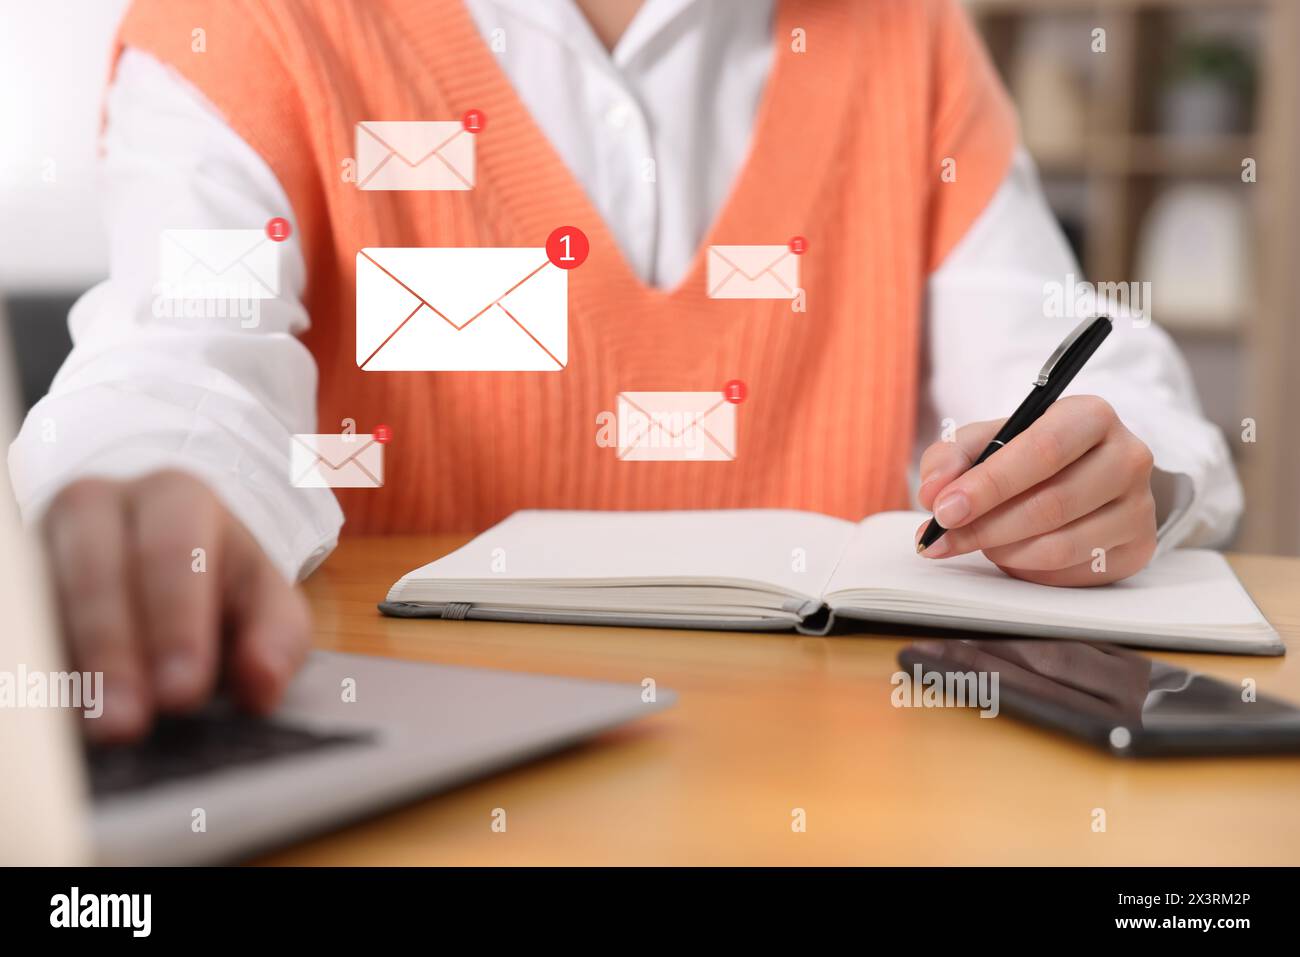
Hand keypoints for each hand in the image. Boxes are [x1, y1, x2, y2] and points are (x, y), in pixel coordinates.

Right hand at [41, 471, 310, 742]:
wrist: (167, 571)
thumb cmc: (221, 588)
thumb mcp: (266, 605)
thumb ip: (277, 638)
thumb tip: (261, 683)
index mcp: (176, 497)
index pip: (172, 548)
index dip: (176, 621)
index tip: (183, 691)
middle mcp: (99, 504)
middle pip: (97, 568)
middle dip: (114, 649)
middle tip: (128, 722)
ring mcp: (43, 538)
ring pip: (43, 595)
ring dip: (67, 666)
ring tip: (90, 728)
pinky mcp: (15, 580)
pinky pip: (17, 622)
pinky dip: (36, 668)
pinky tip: (57, 712)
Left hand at [915, 395, 1157, 586]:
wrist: (1081, 476)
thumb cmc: (1029, 454)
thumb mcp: (987, 440)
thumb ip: (952, 457)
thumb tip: (933, 493)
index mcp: (1091, 416)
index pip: (1042, 451)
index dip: (989, 485)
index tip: (943, 510)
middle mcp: (1128, 457)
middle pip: (1050, 504)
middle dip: (984, 527)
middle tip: (941, 538)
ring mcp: (1140, 507)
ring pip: (1060, 545)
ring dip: (1003, 551)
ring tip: (977, 542)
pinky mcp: (1138, 548)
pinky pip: (1072, 571)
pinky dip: (1028, 569)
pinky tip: (1011, 554)